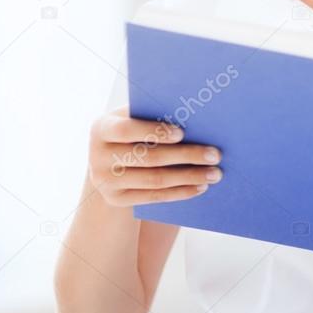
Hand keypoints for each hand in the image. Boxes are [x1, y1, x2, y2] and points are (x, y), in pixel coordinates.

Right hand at [88, 106, 222, 206]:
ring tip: (215, 173)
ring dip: (189, 177)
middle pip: (148, 158)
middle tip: (215, 154)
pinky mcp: (116, 199)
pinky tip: (200, 186)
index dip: (154, 131)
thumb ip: (152, 113)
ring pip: (154, 180)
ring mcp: (105, 181)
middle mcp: (97, 156)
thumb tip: (193, 113)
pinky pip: (154, 197)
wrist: (108, 161)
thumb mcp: (133, 117)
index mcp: (101, 128)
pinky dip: (180, 192)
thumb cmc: (132, 129)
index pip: (127, 130)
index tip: (183, 133)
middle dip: (186, 156)